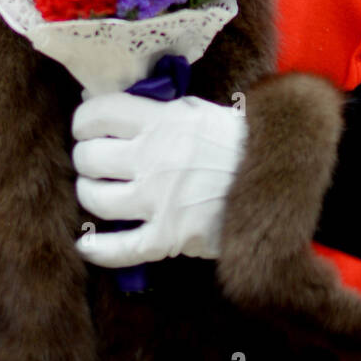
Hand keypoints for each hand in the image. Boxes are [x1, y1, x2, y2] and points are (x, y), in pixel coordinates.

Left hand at [71, 93, 247, 268]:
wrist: (278, 179)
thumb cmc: (235, 141)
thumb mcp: (195, 111)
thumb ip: (155, 111)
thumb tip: (111, 113)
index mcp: (159, 122)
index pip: (97, 115)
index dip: (83, 122)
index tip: (85, 129)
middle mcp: (153, 159)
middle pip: (89, 159)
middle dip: (85, 160)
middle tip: (94, 162)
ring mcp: (159, 201)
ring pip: (96, 200)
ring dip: (90, 195)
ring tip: (98, 191)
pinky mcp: (168, 237)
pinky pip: (120, 249)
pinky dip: (97, 249)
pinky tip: (86, 244)